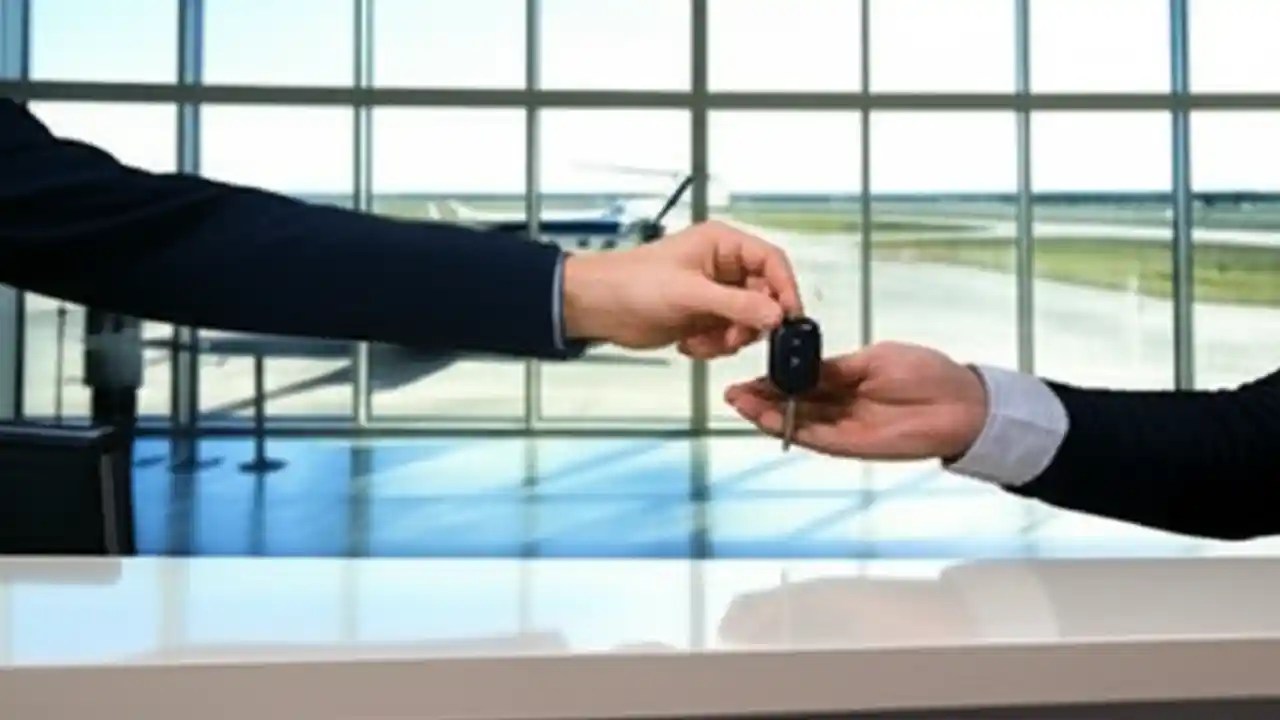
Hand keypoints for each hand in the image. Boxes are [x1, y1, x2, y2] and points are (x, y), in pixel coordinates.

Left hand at [562, 221, 801, 357]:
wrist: (598, 307)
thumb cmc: (631, 282)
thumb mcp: (690, 293)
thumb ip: (737, 304)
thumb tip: (776, 314)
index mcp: (722, 245)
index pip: (772, 262)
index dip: (785, 289)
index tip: (788, 317)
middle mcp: (723, 267)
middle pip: (764, 297)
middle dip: (750, 322)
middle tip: (733, 336)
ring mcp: (714, 294)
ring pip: (748, 322)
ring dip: (729, 339)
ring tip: (702, 340)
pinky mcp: (704, 317)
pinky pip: (727, 337)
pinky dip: (713, 346)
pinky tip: (690, 343)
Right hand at [724, 341, 987, 460]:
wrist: (962, 403)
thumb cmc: (927, 373)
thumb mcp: (872, 360)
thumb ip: (835, 368)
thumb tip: (801, 366)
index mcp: (846, 381)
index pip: (801, 382)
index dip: (774, 379)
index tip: (749, 375)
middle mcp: (841, 407)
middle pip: (792, 404)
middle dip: (761, 398)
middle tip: (732, 393)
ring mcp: (844, 427)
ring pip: (797, 423)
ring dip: (766, 414)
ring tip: (739, 403)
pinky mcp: (851, 445)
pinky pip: (813, 437)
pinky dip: (789, 428)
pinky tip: (767, 417)